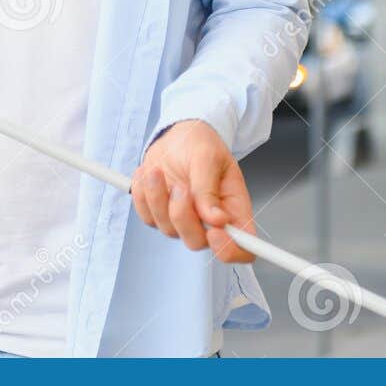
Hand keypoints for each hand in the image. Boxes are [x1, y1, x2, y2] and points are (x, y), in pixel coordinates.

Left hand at [132, 119, 254, 263]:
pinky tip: (150, 174)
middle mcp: (209, 221)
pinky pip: (147, 217)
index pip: (242, 248)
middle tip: (180, 187)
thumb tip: (217, 220)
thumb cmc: (199, 143)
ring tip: (157, 171)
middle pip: (197, 242)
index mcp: (233, 209)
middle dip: (183, 216)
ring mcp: (183, 221)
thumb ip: (209, 189)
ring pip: (168, 229)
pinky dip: (144, 195)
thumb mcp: (208, 157)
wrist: (176, 135)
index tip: (215, 231)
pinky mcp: (159, 215)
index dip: (230, 250)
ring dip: (159, 199)